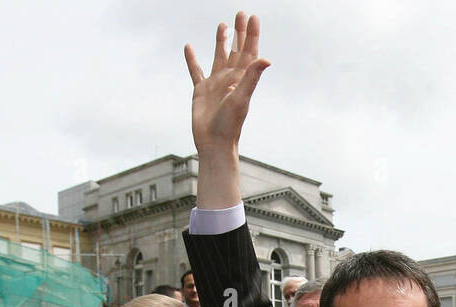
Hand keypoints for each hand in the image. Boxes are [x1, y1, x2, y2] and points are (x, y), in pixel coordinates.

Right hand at [185, 12, 269, 207]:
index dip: (251, 35)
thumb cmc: (230, 124)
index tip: (253, 17)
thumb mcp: (241, 98)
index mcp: (241, 79)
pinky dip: (192, 59)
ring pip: (219, 57)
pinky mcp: (201, 91)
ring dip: (221, 42)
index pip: (249, 52)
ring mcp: (215, 84)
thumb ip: (252, 77)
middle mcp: (230, 79)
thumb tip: (266, 59)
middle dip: (239, 33)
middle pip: (236, 50)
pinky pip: (196, 71)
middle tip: (241, 14)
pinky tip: (189, 47)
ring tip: (223, 26)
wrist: (214, 143)